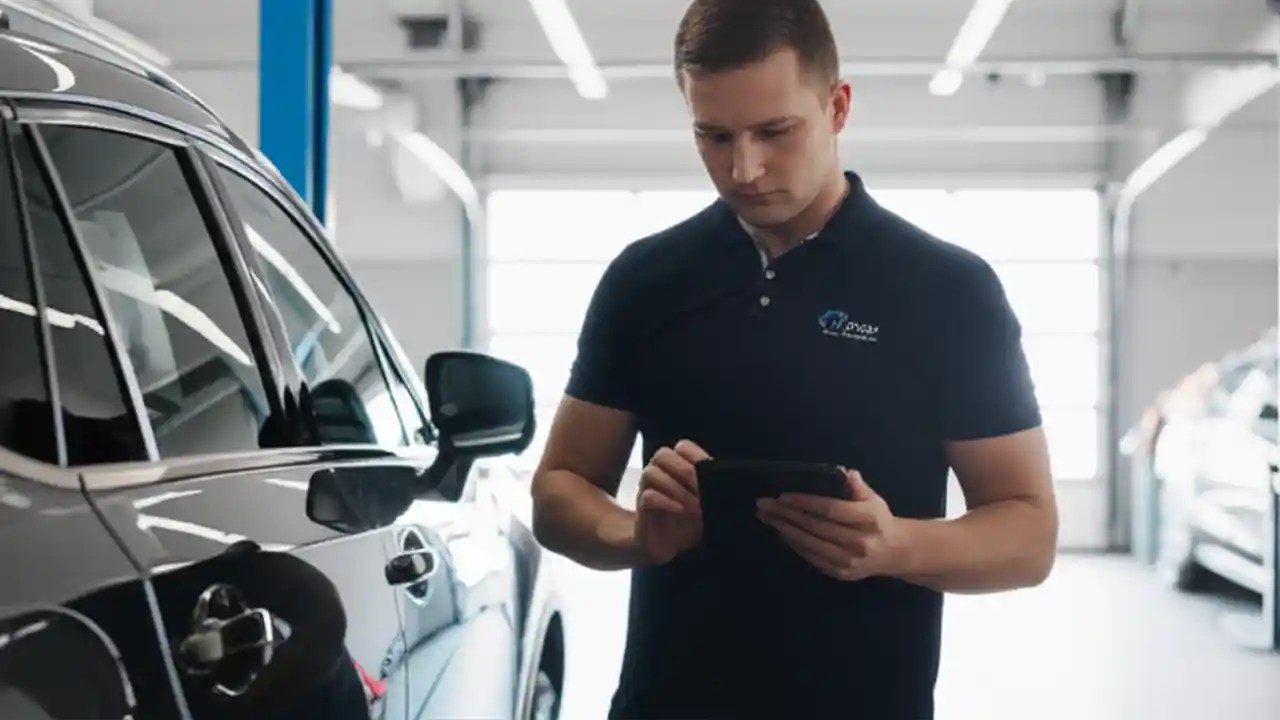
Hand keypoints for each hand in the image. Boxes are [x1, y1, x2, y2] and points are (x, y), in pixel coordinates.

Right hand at [633, 440, 708, 565]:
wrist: (672, 549)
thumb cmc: (693, 523)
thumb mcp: (712, 507)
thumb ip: (720, 492)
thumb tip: (744, 490)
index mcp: (678, 466)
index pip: (683, 447)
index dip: (696, 456)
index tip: (712, 473)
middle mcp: (661, 473)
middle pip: (663, 454)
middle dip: (685, 470)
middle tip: (702, 489)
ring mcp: (648, 488)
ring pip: (652, 472)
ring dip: (675, 487)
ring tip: (694, 504)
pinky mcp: (642, 508)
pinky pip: (647, 495)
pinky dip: (664, 500)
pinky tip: (679, 509)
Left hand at [756, 470, 906, 581]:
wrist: (894, 553)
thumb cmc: (878, 520)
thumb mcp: (873, 499)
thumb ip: (858, 487)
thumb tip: (848, 474)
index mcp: (868, 520)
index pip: (831, 510)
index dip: (805, 503)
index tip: (783, 496)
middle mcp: (858, 542)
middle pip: (815, 527)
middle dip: (786, 515)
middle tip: (763, 504)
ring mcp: (848, 561)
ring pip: (810, 544)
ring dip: (784, 530)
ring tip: (766, 517)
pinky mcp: (840, 573)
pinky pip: (811, 558)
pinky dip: (794, 544)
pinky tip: (781, 532)